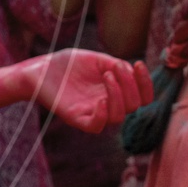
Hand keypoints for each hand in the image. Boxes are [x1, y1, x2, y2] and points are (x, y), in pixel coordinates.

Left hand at [31, 49, 151, 132]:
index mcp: (115, 92)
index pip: (142, 97)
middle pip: (133, 106)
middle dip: (130, 85)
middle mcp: (107, 105)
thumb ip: (116, 66)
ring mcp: (92, 112)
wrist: (41, 68)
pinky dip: (102, 115)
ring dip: (118, 96)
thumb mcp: (96, 60)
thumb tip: (133, 70)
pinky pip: (95, 126)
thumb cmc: (68, 64)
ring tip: (107, 76)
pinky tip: (101, 100)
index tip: (138, 64)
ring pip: (117, 117)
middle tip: (115, 68)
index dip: (146, 84)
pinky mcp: (76, 118)